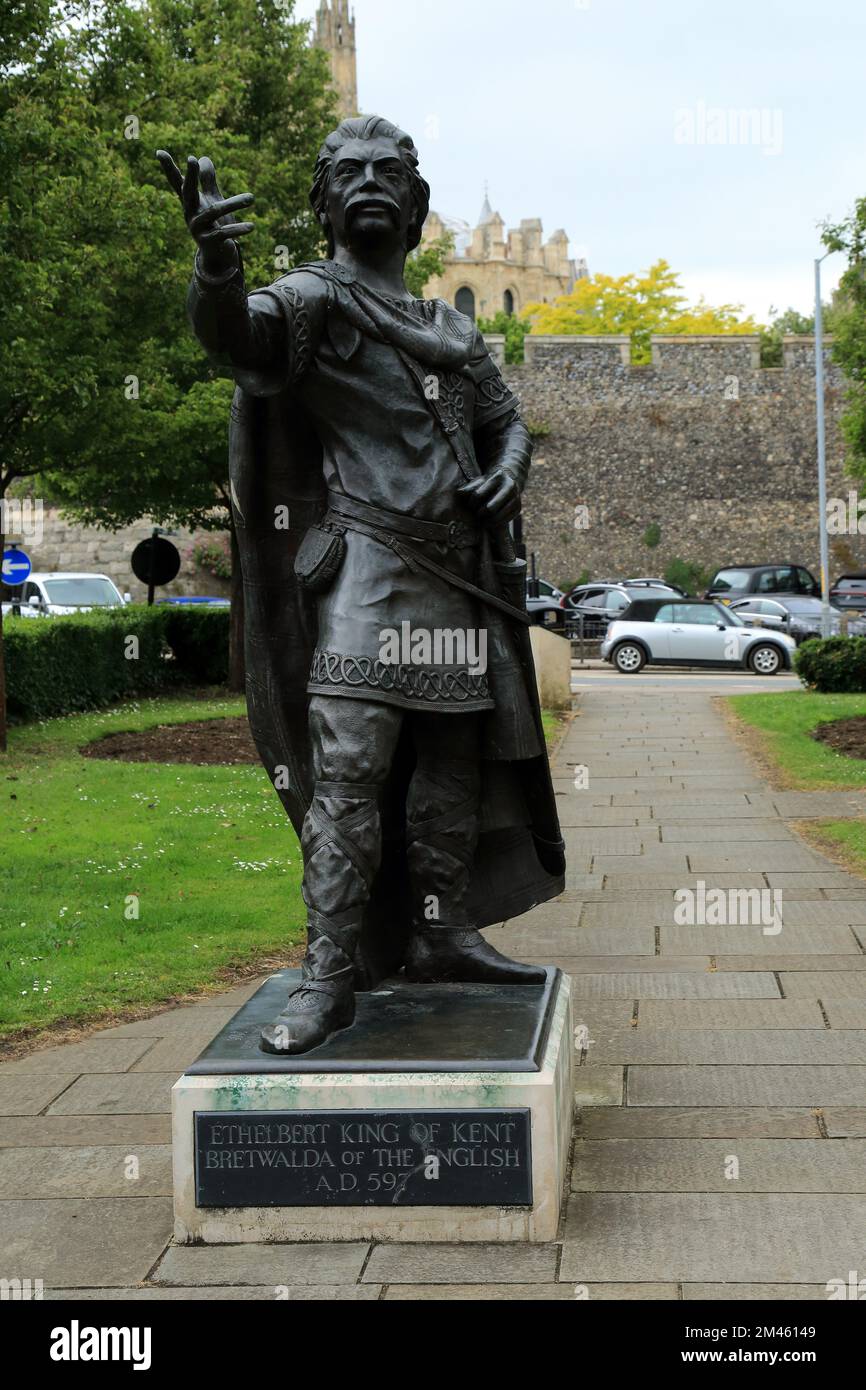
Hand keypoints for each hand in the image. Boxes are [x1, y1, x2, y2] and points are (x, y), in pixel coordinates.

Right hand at [156, 151, 253, 273]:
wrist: (217, 254)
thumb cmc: (213, 223)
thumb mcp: (210, 200)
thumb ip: (208, 180)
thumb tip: (204, 157)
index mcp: (189, 201)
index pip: (177, 181)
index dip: (168, 168)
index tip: (159, 151)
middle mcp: (189, 213)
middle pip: (187, 191)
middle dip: (190, 175)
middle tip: (191, 158)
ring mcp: (197, 228)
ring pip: (214, 211)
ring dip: (234, 204)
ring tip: (252, 198)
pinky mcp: (208, 242)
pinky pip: (224, 233)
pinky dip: (238, 229)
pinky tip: (251, 226)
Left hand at [457, 470, 521, 524]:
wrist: (509, 480)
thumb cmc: (489, 483)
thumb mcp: (479, 481)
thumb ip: (469, 487)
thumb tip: (459, 493)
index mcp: (498, 476)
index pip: (478, 494)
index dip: (472, 502)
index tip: (470, 505)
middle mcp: (509, 486)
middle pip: (489, 508)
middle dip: (480, 513)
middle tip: (477, 514)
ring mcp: (516, 497)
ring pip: (497, 516)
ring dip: (487, 521)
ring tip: (482, 520)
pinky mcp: (518, 508)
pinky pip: (505, 521)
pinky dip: (495, 524)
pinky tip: (489, 522)